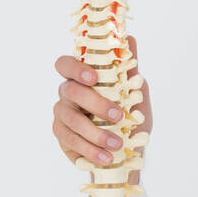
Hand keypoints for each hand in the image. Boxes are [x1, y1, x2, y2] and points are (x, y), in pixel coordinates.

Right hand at [52, 34, 152, 167]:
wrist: (127, 152)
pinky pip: (71, 142)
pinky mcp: (62, 138)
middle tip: (118, 116)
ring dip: (95, 133)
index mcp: (81, 78)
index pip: (65, 64)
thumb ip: (129, 70)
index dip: (75, 68)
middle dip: (95, 104)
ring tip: (116, 145)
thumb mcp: (135, 95)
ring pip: (71, 121)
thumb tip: (131, 39)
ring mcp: (61, 116)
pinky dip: (90, 151)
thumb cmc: (129, 118)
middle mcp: (66, 94)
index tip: (93, 78)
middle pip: (71, 92)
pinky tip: (105, 157)